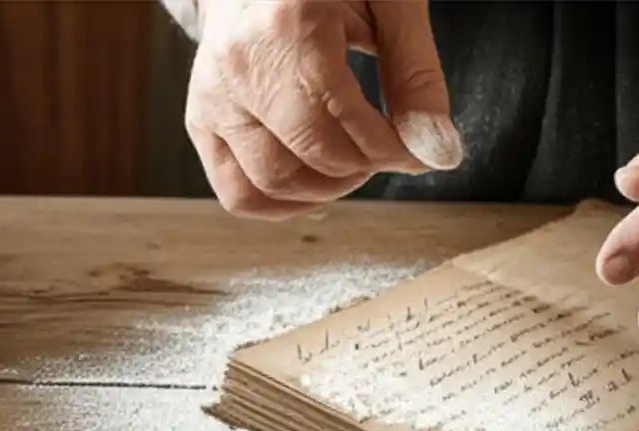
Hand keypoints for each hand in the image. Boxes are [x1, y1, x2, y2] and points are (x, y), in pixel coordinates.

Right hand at [185, 0, 462, 219]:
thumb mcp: (389, 2)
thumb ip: (416, 73)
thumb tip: (438, 151)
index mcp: (289, 24)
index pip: (348, 122)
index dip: (395, 150)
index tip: (422, 149)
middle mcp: (240, 64)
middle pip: (311, 156)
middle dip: (364, 167)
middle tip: (387, 147)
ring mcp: (212, 95)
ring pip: (272, 184)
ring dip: (326, 189)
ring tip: (352, 158)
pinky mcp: (200, 118)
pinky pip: (237, 192)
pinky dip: (281, 202)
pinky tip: (314, 180)